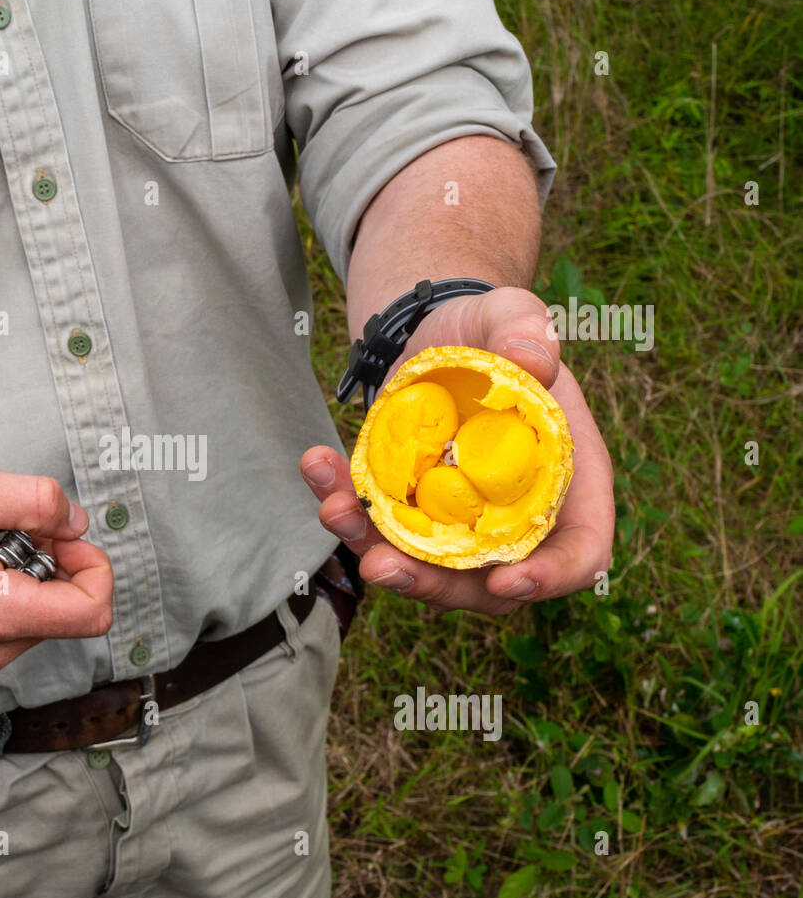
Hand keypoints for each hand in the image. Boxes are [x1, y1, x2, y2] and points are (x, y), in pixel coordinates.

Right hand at [0, 468, 112, 674]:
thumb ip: (34, 501)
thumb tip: (77, 522)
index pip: (93, 612)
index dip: (94, 565)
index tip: (60, 533)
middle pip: (73, 610)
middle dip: (58, 561)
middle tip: (13, 527)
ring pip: (48, 614)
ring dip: (34, 571)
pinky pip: (22, 621)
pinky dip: (15, 586)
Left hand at [301, 287, 613, 614]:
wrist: (436, 332)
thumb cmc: (490, 329)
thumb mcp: (510, 313)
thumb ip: (526, 328)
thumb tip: (535, 359)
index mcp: (567, 483)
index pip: (579, 551)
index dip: (550, 577)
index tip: (506, 582)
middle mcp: (512, 518)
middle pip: (483, 582)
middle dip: (430, 584)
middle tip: (380, 565)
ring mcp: (455, 522)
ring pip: (419, 564)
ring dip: (370, 547)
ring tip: (333, 508)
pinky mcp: (406, 510)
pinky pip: (375, 525)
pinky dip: (342, 504)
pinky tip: (318, 466)